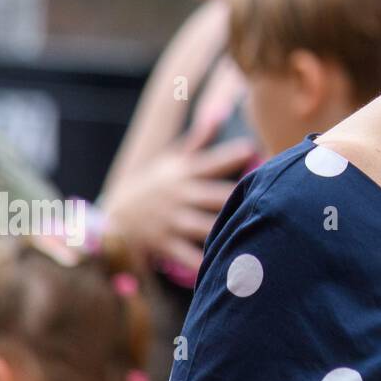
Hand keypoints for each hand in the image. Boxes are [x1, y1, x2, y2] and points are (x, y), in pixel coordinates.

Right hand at [100, 117, 255, 273]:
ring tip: (250, 230)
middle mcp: (178, 196)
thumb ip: (197, 140)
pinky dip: (201, 262)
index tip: (251, 148)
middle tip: (267, 195)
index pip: (210, 162)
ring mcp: (170, 220)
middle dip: (236, 195)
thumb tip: (220, 113)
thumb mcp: (169, 160)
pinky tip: (223, 267)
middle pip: (213, 195)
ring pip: (203, 225)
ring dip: (223, 228)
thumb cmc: (152, 185)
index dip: (230, 155)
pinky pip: (186, 255)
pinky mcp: (164, 243)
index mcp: (182, 174)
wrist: (113, 221)